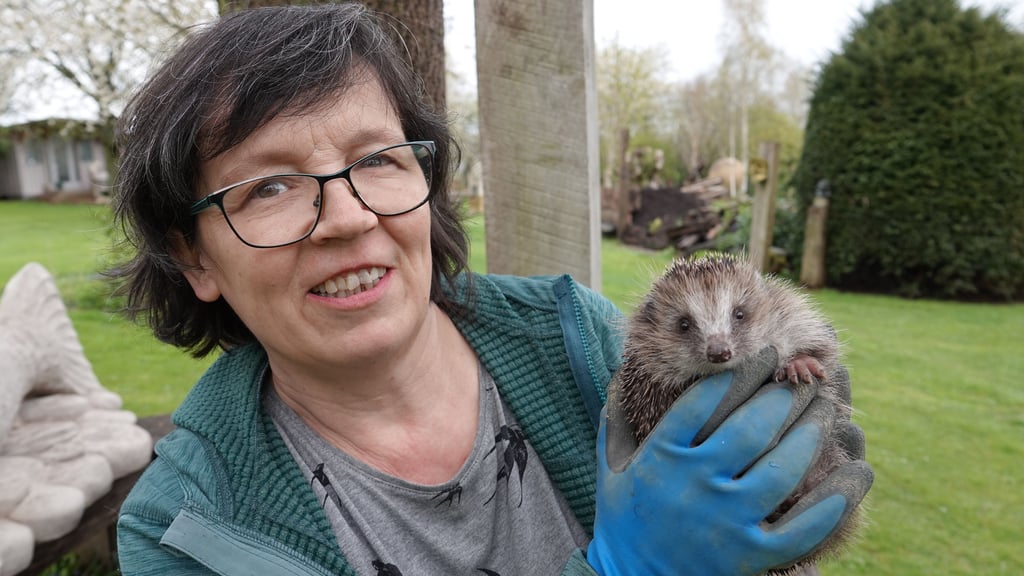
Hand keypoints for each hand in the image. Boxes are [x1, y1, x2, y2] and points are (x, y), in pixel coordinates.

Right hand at [586, 348, 871, 575]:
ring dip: (811, 433)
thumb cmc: (622, 521)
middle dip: (784, 395)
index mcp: (663, 456)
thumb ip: (615, 420)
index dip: (742, 373)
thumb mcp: (611, 467)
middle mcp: (696, 483)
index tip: (765, 356)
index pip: (707, 400)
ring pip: (782, 468)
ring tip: (827, 410)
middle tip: (805, 377)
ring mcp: (726, 520)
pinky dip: (835, 501)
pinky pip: (803, 527)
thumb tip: (620, 375)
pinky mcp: (750, 555)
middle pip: (751, 427)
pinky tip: (857, 474)